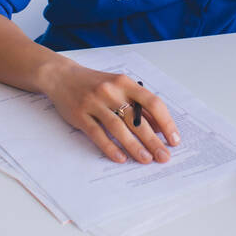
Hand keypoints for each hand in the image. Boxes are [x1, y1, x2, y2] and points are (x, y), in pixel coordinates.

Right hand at [43, 59, 180, 163]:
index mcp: (126, 83)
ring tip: (146, 159)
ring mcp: (95, 103)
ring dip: (134, 146)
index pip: (152, 103)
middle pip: (137, 119)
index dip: (166, 122)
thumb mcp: (120, 87)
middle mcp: (111, 91)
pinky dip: (110, 147)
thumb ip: (138, 105)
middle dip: (153, 140)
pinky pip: (98, 134)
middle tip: (163, 156)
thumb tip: (159, 127)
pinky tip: (121, 158)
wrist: (62, 76)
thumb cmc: (96, 84)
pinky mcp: (80, 115)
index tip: (173, 139)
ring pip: (118, 128)